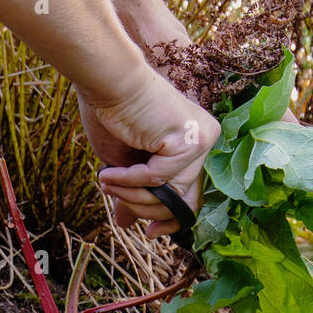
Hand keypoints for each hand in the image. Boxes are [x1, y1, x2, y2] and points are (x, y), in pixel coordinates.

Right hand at [76, 68, 219, 236]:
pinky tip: (108, 174)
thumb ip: (133, 192)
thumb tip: (127, 224)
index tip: (152, 233)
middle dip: (145, 207)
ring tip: (106, 183)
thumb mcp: (124, 163)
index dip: (174, 220)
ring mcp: (201, 140)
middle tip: (113, 196)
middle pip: (183, 200)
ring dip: (132, 195)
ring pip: (170, 193)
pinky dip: (129, 181)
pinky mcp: (189, 140)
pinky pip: (157, 179)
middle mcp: (206, 142)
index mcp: (195, 145)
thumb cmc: (113, 112)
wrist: (107, 78)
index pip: (195, 196)